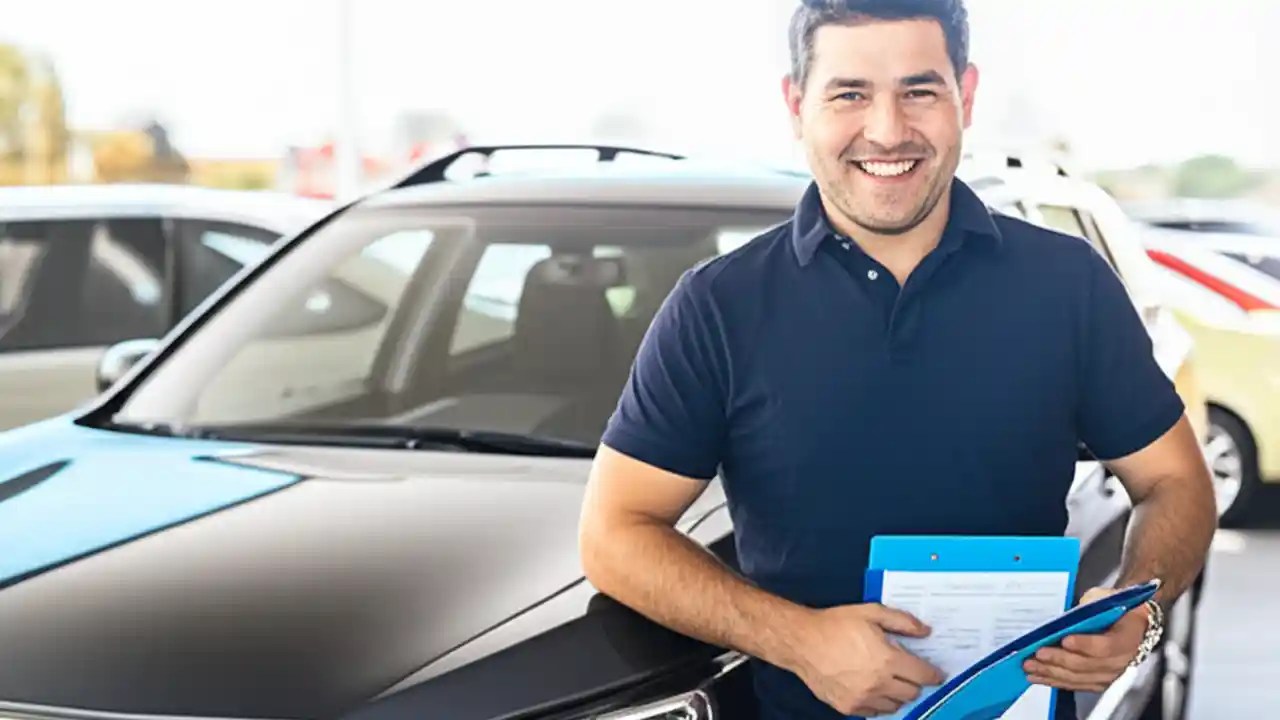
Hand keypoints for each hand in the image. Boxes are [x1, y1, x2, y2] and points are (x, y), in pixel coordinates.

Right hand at [791, 603, 945, 717]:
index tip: (936, 674)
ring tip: (889, 680)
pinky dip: (879, 702)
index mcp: (887, 660)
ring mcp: (863, 699)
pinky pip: (874, 712)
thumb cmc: (835, 624)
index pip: (922, 674)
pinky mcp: (848, 707)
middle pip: (911, 693)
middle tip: (908, 672)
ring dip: (897, 694)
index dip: (933, 674)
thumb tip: (925, 631)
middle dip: (915, 683)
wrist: (802, 642)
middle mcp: (879, 684)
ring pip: (895, 705)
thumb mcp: (870, 613)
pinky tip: (872, 689)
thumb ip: (902, 621)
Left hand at [1023, 587, 1147, 692]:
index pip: (1106, 646)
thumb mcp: (1106, 599)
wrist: (1131, 625)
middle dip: (1059, 660)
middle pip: (1087, 665)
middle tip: (1038, 653)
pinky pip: (1074, 684)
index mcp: (1127, 638)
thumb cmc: (1116, 609)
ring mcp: (1109, 675)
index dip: (1085, 644)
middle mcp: (1120, 662)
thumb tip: (1068, 615)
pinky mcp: (1097, 683)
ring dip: (1051, 673)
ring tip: (1030, 666)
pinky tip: (1037, 676)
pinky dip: (1054, 681)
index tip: (1065, 640)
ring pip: (1078, 678)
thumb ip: (1090, 606)